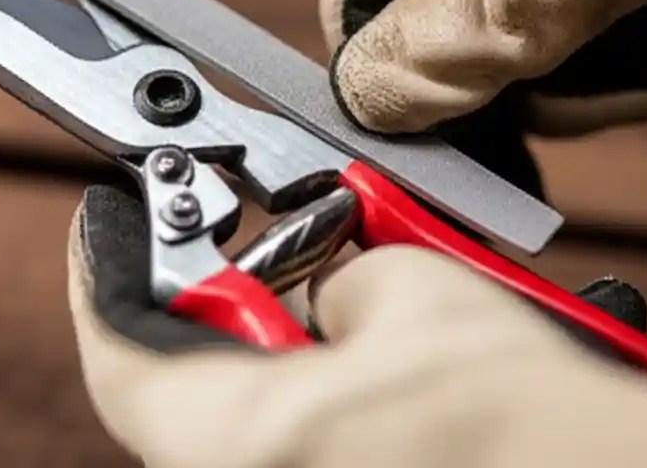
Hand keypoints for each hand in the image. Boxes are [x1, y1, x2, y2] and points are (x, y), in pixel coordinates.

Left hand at [65, 185, 646, 467]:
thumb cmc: (538, 430)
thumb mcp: (431, 295)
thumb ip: (357, 272)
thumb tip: (345, 275)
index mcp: (244, 440)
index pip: (122, 346)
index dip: (108, 265)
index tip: (111, 206)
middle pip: (202, 382)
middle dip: (240, 298)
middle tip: (266, 231)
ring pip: (283, 409)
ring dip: (324, 340)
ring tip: (389, 280)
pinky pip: (339, 441)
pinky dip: (369, 390)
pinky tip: (445, 350)